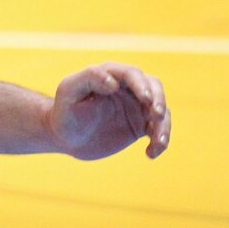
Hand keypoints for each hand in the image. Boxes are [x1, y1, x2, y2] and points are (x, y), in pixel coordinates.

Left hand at [49, 63, 170, 160]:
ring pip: (160, 110)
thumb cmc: (64, 111)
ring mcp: (136, 106)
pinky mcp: (140, 126)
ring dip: (164, 125)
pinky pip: (158, 130)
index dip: (140, 84)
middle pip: (153, 87)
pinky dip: (160, 141)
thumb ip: (89, 80)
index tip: (144, 99)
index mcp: (110, 74)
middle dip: (158, 99)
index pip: (131, 74)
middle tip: (156, 115)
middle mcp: (127, 88)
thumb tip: (114, 82)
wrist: (67, 137)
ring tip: (159, 142)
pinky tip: (150, 154)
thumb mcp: (69, 92)